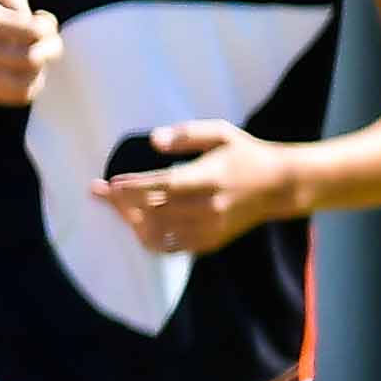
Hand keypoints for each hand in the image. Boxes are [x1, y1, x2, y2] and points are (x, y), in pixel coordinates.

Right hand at [0, 0, 61, 106]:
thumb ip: (29, 8)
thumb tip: (40, 35)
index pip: (33, 32)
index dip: (47, 27)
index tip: (41, 22)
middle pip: (32, 59)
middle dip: (52, 49)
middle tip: (49, 42)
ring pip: (29, 82)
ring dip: (41, 68)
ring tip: (35, 55)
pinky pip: (23, 95)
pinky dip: (34, 82)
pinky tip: (28, 69)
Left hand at [94, 121, 295, 256]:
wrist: (280, 187)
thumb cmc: (245, 154)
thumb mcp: (222, 133)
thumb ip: (187, 134)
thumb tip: (153, 141)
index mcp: (211, 178)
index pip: (165, 186)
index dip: (135, 187)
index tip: (109, 183)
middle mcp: (209, 207)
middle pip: (155, 210)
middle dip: (122, 202)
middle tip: (100, 191)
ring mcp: (210, 229)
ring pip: (158, 232)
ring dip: (130, 221)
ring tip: (114, 205)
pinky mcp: (210, 243)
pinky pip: (170, 246)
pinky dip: (148, 236)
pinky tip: (135, 222)